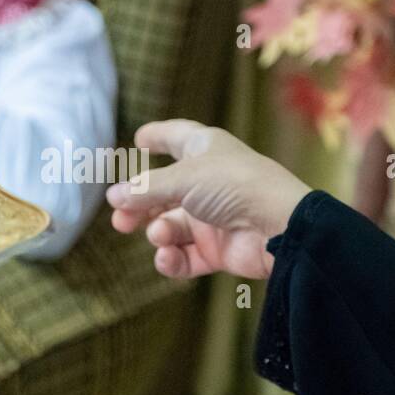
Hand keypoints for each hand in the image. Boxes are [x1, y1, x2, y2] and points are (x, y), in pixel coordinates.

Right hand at [106, 119, 310, 279]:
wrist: (279, 227)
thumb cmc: (236, 186)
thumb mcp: (184, 179)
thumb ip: (145, 190)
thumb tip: (114, 197)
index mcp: (206, 151)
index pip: (178, 137)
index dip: (159, 136)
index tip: (140, 138)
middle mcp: (208, 182)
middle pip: (163, 192)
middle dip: (139, 205)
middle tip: (121, 219)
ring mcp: (212, 217)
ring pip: (170, 226)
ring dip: (158, 232)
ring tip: (159, 235)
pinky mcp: (216, 249)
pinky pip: (184, 256)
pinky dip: (172, 258)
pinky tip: (166, 256)